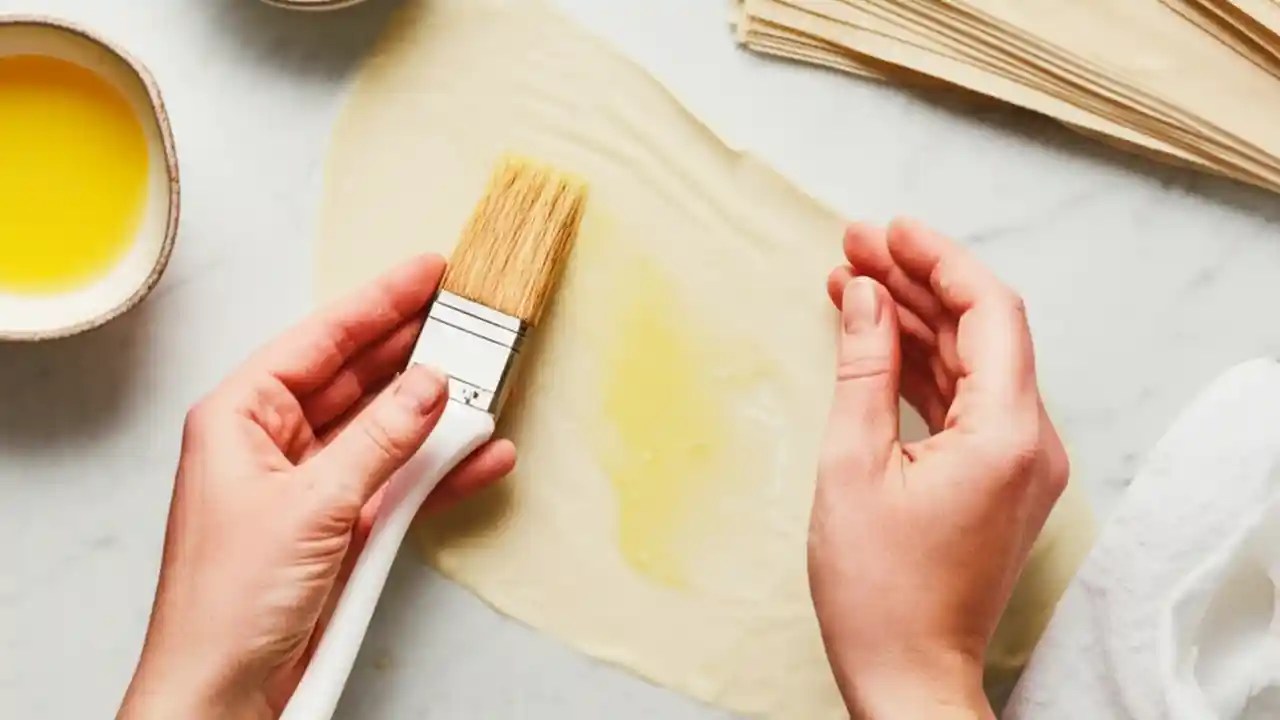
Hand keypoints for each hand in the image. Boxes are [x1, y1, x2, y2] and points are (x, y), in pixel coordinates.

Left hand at [118, 255, 515, 719]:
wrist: (223, 694)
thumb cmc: (228, 602)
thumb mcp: (313, 505)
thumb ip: (380, 440)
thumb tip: (431, 386)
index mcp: (241, 416)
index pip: (319, 340)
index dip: (377, 302)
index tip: (427, 272)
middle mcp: (275, 442)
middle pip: (357, 378)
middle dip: (415, 350)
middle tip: (471, 320)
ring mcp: (312, 485)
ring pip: (385, 430)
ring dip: (436, 415)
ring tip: (489, 383)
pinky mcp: (341, 527)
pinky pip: (399, 483)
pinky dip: (439, 471)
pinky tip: (480, 454)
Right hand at [809, 220, 1067, 718]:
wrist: (906, 675)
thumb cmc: (878, 590)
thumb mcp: (852, 464)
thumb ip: (864, 367)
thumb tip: (867, 295)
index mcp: (1006, 434)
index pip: (989, 311)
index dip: (939, 259)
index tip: (888, 230)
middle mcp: (1028, 442)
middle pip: (980, 331)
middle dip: (915, 282)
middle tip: (853, 246)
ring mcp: (1017, 463)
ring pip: (969, 363)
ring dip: (914, 321)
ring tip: (850, 282)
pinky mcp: (997, 479)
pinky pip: (962, 402)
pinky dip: (920, 368)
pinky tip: (875, 339)